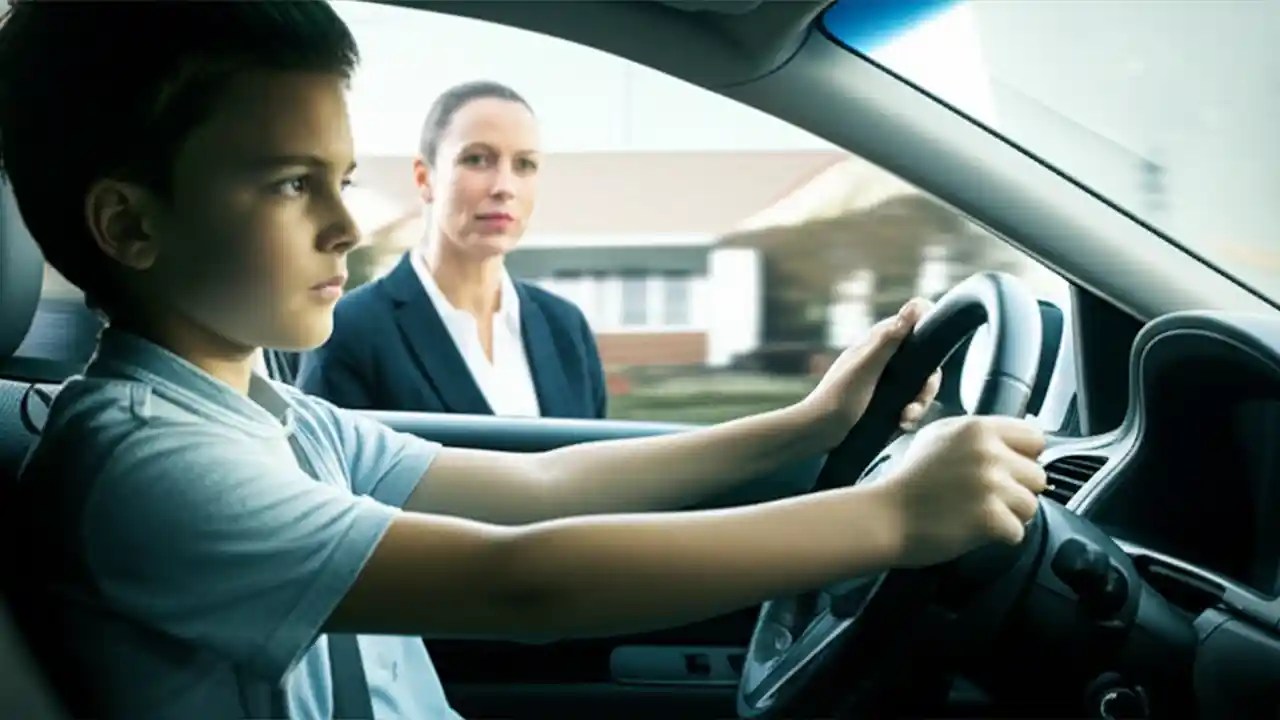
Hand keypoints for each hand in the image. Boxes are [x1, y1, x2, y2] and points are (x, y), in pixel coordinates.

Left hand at [803, 297, 941, 445]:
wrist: (817, 432)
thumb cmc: (838, 397)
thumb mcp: (866, 367)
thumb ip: (889, 339)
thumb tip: (916, 305)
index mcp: (878, 342)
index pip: (913, 322)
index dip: (931, 325)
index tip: (940, 343)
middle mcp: (885, 357)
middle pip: (926, 362)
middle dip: (927, 385)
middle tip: (917, 405)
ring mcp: (887, 379)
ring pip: (920, 386)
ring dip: (919, 404)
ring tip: (906, 420)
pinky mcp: (887, 401)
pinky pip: (910, 403)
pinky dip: (911, 414)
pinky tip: (903, 425)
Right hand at [879, 415, 1047, 567]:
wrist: (885, 516)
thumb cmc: (911, 479)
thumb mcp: (939, 436)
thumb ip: (977, 434)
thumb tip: (1015, 441)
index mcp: (979, 428)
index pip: (1035, 439)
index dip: (1023, 457)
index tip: (1004, 470)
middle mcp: (989, 452)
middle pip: (1037, 476)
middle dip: (1016, 490)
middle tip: (984, 497)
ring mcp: (992, 486)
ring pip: (1031, 505)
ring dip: (1010, 515)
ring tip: (977, 514)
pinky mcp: (991, 518)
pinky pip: (1018, 532)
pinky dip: (999, 537)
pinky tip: (973, 529)